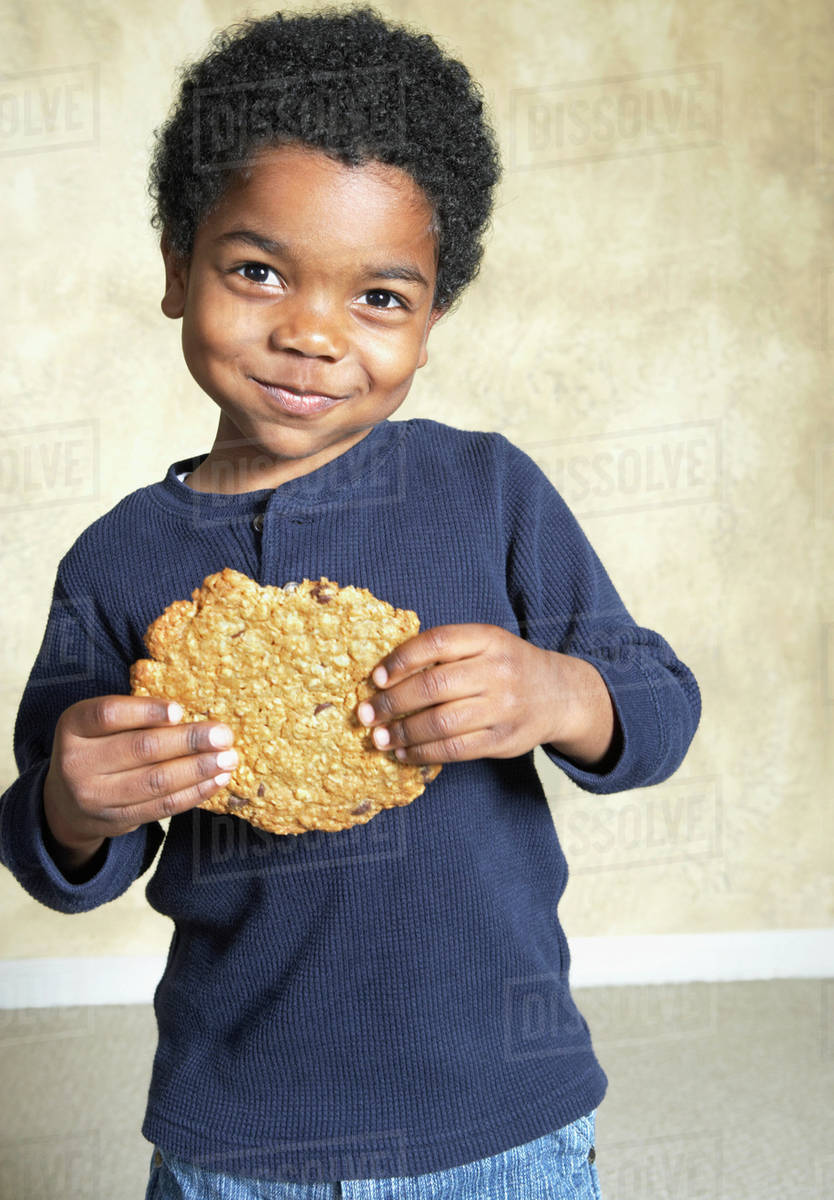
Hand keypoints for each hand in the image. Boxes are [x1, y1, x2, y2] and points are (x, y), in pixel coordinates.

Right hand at [43, 696, 237, 867]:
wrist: (67, 802)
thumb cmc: (97, 747)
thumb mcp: (100, 724)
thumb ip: (134, 716)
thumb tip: (192, 714)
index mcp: (74, 726)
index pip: (108, 715)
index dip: (145, 711)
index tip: (180, 710)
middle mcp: (77, 762)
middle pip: (140, 749)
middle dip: (188, 741)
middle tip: (223, 734)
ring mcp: (95, 796)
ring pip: (155, 781)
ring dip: (198, 769)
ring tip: (228, 758)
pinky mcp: (116, 820)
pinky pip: (162, 807)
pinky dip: (194, 793)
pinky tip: (217, 780)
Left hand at [356, 623, 611, 764]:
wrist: (559, 694)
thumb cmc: (507, 666)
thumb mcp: (485, 644)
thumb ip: (446, 651)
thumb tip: (386, 674)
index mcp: (489, 639)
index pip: (438, 642)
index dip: (401, 659)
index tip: (375, 677)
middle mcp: (498, 671)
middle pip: (434, 686)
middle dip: (392, 703)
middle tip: (365, 714)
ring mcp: (503, 707)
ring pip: (441, 722)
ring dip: (403, 733)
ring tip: (379, 739)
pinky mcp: (503, 739)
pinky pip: (455, 749)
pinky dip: (424, 753)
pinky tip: (404, 753)